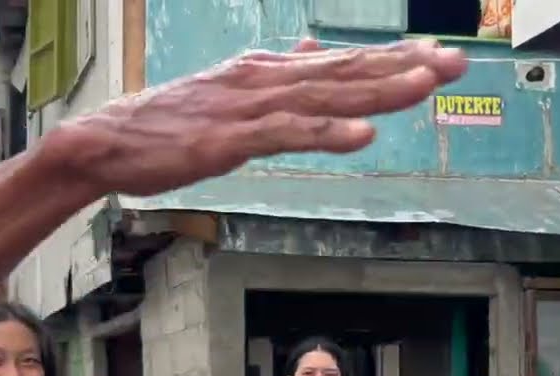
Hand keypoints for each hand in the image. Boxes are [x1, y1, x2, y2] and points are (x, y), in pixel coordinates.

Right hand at [44, 40, 467, 196]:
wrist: (105, 143)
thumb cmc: (166, 124)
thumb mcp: (229, 92)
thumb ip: (276, 76)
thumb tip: (309, 49)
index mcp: (265, 72)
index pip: (339, 62)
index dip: (391, 58)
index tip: (438, 55)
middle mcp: (263, 81)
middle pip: (343, 72)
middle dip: (402, 67)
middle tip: (454, 63)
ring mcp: (247, 109)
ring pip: (324, 97)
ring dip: (376, 90)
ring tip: (423, 87)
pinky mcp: (228, 140)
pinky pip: (286, 135)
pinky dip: (326, 132)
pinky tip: (361, 134)